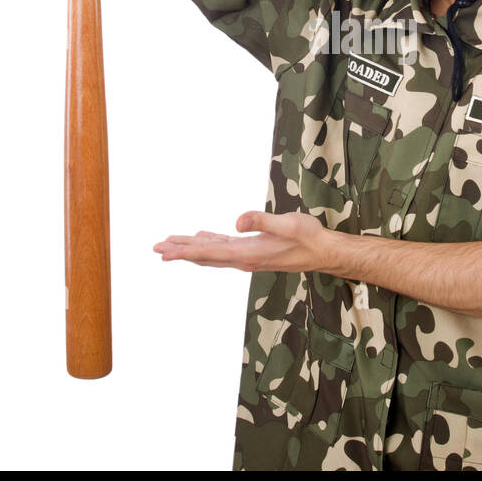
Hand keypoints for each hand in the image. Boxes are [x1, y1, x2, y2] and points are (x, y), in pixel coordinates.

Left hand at [152, 211, 334, 273]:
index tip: (164, 252)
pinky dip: (209, 244)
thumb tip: (237, 222)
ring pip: (212, 253)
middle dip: (180, 252)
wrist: (324, 252)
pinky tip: (202, 238)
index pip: (209, 252)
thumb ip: (262, 221)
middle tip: (156, 248)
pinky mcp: (254, 252)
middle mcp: (244, 258)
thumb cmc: (309, 238)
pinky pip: (224, 249)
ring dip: (190, 249)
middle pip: (205, 255)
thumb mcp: (289, 224)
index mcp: (248, 253)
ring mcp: (248, 257)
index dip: (184, 251)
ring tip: (170, 244)